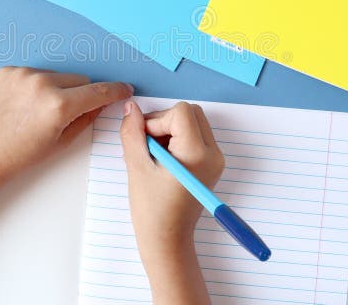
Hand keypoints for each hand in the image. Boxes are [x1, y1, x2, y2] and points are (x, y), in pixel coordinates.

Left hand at [0, 67, 133, 192]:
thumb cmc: (22, 154)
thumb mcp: (63, 141)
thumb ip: (87, 117)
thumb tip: (102, 102)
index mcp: (59, 105)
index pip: (98, 91)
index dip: (114, 91)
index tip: (124, 89)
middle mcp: (42, 84)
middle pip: (79, 79)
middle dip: (79, 94)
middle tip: (65, 114)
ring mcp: (24, 75)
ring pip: (57, 75)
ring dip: (57, 88)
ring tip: (38, 111)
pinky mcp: (9, 71)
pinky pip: (35, 73)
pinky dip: (35, 85)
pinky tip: (24, 104)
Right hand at [120, 101, 224, 303]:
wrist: (167, 239)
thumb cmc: (151, 209)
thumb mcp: (136, 166)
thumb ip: (132, 132)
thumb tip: (131, 107)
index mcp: (198, 153)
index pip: (180, 112)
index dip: (157, 121)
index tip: (146, 144)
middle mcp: (214, 153)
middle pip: (190, 113)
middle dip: (165, 123)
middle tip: (150, 148)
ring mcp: (216, 159)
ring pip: (193, 122)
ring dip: (170, 131)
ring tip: (156, 157)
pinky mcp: (212, 163)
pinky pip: (195, 136)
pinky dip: (178, 140)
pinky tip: (164, 162)